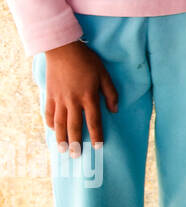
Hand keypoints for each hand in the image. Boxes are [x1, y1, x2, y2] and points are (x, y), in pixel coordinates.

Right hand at [43, 40, 117, 155]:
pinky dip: (50, 123)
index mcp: (89, 96)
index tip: (99, 147)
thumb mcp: (104, 74)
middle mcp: (73, 101)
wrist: (63, 50)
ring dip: (61, 138)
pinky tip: (53, 131)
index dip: (97, 135)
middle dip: (76, 143)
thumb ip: (111, 93)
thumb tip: (115, 110)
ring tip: (63, 150)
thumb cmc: (87, 61)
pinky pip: (48, 113)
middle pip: (74, 126)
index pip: (94, 121)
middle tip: (77, 156)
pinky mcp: (49, 95)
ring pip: (59, 123)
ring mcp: (59, 99)